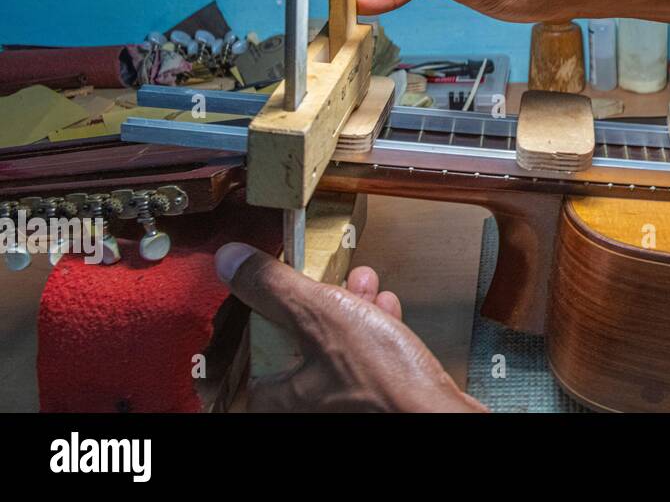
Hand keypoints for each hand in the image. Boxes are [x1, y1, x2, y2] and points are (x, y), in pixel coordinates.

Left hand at [215, 242, 485, 412]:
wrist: (434, 411)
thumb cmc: (382, 382)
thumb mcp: (322, 316)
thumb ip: (274, 287)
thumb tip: (232, 260)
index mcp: (274, 398)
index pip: (259, 337)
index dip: (279, 300)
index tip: (292, 276)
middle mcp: (301, 407)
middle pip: (299, 338)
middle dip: (324, 297)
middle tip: (336, 276)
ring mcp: (336, 404)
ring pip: (335, 345)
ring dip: (353, 307)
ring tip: (366, 284)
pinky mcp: (368, 400)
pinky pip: (362, 359)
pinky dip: (373, 330)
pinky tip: (386, 309)